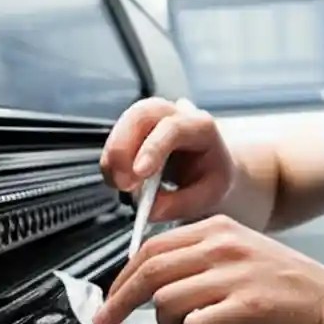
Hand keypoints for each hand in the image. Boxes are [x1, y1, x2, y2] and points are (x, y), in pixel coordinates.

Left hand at [92, 215, 323, 323]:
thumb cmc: (289, 285)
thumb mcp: (241, 252)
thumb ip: (200, 259)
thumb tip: (153, 282)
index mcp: (217, 229)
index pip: (152, 247)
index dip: (123, 276)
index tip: (112, 297)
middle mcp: (223, 246)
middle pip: (151, 270)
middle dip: (121, 300)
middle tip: (109, 320)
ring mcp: (235, 275)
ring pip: (167, 300)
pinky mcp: (246, 306)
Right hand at [99, 97, 235, 221]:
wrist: (209, 165)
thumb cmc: (211, 176)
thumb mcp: (209, 196)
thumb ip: (182, 204)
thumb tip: (151, 209)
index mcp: (201, 126)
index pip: (173, 128)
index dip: (153, 148)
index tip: (139, 173)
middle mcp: (174, 114)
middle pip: (141, 114)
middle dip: (124, 147)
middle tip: (122, 183)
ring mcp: (152, 118)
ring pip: (124, 123)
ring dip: (114, 156)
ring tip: (118, 185)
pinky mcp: (134, 129)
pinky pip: (117, 137)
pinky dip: (111, 160)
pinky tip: (116, 179)